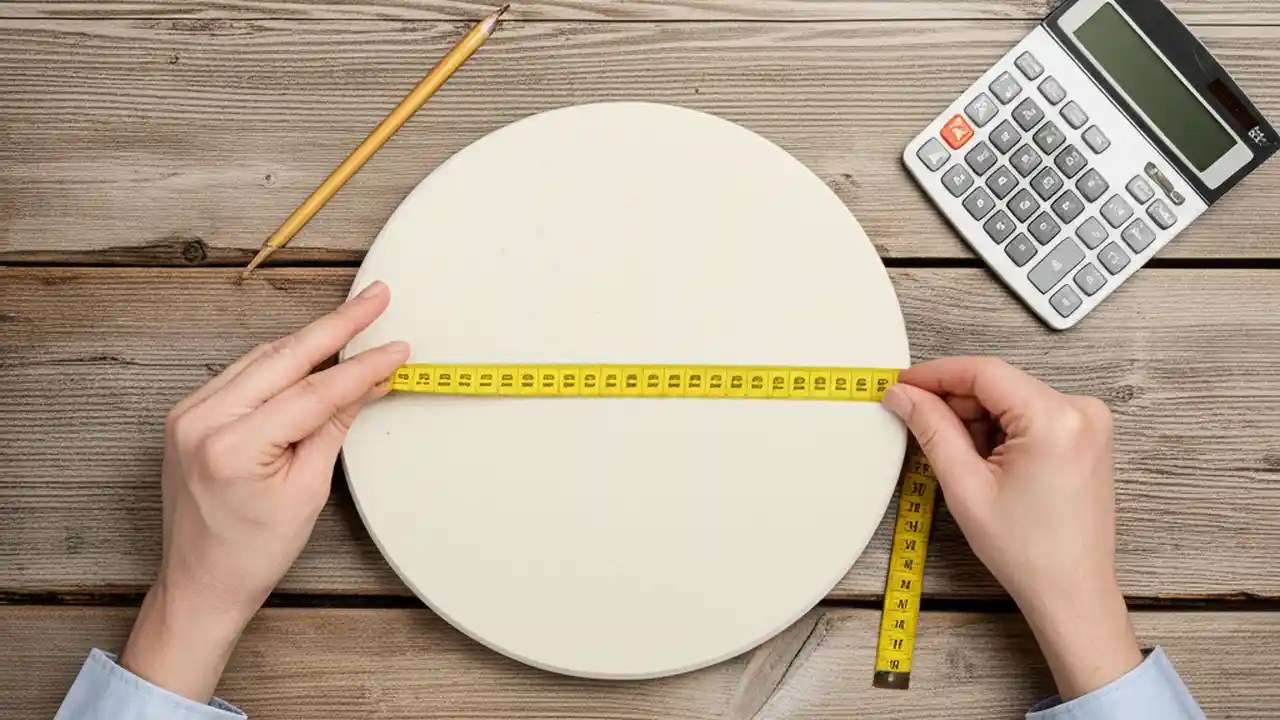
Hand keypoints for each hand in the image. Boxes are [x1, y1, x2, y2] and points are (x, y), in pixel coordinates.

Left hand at [121, 280, 408, 701]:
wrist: (201, 582)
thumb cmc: (251, 552)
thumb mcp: (308, 489)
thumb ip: (334, 425)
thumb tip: (367, 382)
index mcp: (232, 446)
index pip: (313, 391)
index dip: (362, 367)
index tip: (397, 349)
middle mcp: (202, 420)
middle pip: (285, 358)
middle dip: (337, 325)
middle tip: (376, 298)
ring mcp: (190, 413)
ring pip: (264, 358)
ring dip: (311, 338)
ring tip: (355, 316)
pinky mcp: (190, 413)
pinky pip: (244, 372)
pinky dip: (282, 359)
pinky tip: (312, 348)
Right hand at [881, 357, 1140, 698]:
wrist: (1072, 592)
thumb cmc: (1029, 552)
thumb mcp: (965, 487)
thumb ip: (931, 429)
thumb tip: (904, 395)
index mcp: (1055, 420)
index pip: (984, 372)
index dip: (936, 374)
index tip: (903, 382)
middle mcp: (1081, 412)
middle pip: (998, 383)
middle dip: (954, 401)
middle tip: (916, 422)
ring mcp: (1088, 422)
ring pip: (1011, 398)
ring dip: (976, 418)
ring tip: (961, 460)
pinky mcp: (1086, 435)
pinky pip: (1030, 413)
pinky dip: (1000, 428)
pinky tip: (985, 461)